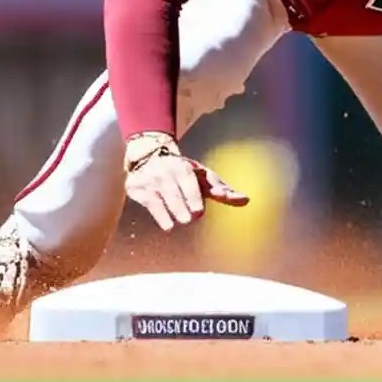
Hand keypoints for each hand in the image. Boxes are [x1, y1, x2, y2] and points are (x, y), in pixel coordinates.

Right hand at [124, 132, 248, 230]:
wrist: (150, 155)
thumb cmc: (183, 171)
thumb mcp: (202, 176)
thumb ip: (221, 190)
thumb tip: (245, 200)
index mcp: (183, 167)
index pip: (188, 181)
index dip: (193, 196)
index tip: (198, 211)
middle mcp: (164, 172)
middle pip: (173, 191)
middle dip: (181, 205)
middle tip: (190, 218)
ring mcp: (149, 180)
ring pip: (159, 198)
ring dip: (169, 211)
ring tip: (176, 224)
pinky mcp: (136, 188)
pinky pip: (148, 203)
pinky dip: (158, 215)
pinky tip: (167, 225)